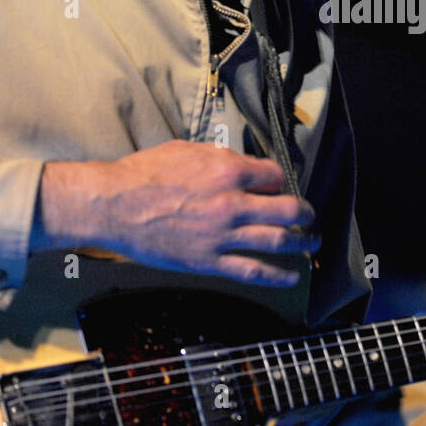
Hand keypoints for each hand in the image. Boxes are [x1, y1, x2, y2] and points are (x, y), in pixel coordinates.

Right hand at [38, 140, 316, 284]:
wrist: (114, 205)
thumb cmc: (144, 173)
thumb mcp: (186, 150)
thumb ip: (219, 157)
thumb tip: (239, 162)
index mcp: (227, 171)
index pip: (273, 176)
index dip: (278, 181)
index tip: (276, 186)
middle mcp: (232, 203)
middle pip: (287, 209)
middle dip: (304, 213)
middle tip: (309, 216)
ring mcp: (222, 235)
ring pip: (278, 241)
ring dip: (302, 242)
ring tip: (311, 242)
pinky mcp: (209, 261)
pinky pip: (252, 271)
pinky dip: (277, 275)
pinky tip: (292, 275)